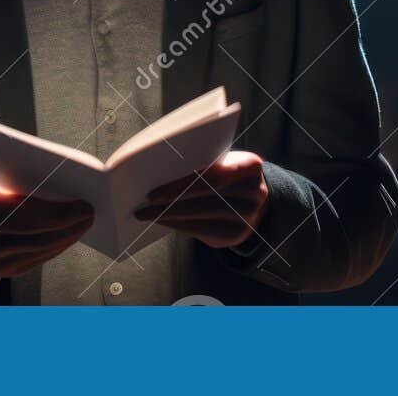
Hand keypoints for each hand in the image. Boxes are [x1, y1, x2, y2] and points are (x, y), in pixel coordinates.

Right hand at [0, 182, 94, 281]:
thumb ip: (19, 187)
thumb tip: (62, 187)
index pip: (25, 214)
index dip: (58, 213)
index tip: (82, 204)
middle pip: (36, 235)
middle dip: (68, 225)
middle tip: (89, 213)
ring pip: (39, 251)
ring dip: (67, 237)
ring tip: (84, 223)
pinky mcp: (3, 271)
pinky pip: (37, 260)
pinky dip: (57, 248)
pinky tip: (69, 236)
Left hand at [133, 150, 268, 248]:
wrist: (255, 200)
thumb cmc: (226, 175)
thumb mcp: (222, 163)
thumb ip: (202, 164)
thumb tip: (156, 172)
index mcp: (249, 166)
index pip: (212, 176)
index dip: (181, 185)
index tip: (152, 193)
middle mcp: (253, 192)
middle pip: (203, 197)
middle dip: (169, 201)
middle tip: (142, 205)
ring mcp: (248, 217)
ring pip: (199, 216)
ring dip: (168, 216)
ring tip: (145, 214)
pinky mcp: (237, 235)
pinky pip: (201, 230)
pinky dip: (177, 225)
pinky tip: (162, 220)